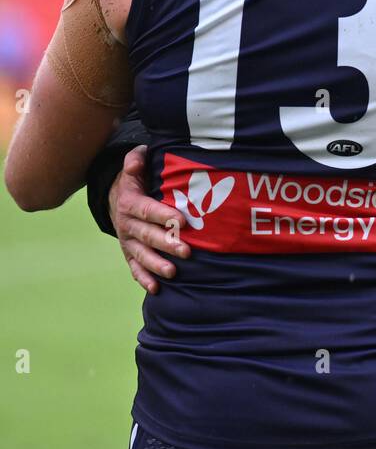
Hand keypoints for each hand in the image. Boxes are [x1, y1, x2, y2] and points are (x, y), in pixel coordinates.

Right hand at [110, 145, 189, 293]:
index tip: (181, 220)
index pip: (147, 210)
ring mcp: (128, 241)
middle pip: (147, 235)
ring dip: (156, 265)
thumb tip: (138, 158)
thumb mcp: (133, 167)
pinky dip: (143, 279)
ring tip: (172, 272)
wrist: (115, 199)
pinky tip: (156, 289)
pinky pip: (134, 268)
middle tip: (186, 251)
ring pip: (141, 255)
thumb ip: (135, 160)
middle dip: (166, 244)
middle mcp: (127, 224)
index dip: (163, 215)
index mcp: (130, 203)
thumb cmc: (135, 182)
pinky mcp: (129, 253)